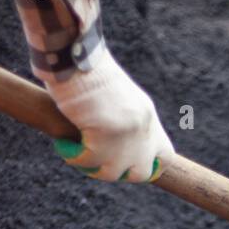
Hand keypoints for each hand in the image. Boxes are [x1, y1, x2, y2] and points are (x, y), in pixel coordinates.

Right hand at [45, 48, 174, 182]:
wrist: (77, 55)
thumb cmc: (87, 71)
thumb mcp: (116, 98)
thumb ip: (123, 122)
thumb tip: (114, 148)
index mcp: (147, 116)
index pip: (165, 157)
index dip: (150, 167)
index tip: (129, 168)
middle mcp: (143, 128)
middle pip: (141, 173)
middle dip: (118, 172)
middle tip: (95, 159)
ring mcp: (126, 135)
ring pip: (112, 173)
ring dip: (90, 166)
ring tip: (73, 149)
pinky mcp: (105, 137)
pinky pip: (87, 163)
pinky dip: (71, 155)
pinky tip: (63, 144)